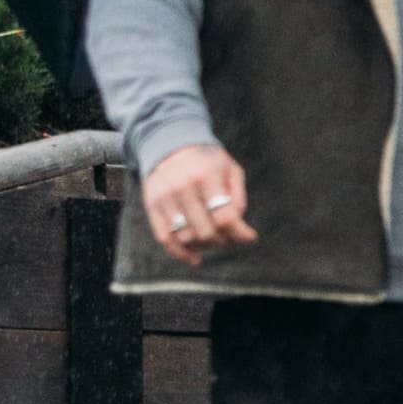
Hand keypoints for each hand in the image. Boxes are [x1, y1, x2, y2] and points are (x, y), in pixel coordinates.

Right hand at [142, 147, 254, 266]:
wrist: (168, 144)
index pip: (224, 215)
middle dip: (224, 241)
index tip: (250, 237)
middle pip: (206, 231)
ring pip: (186, 237)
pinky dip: (181, 254)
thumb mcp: (229, 167)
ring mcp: (165, 198)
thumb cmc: (206, 160)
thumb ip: (238, 195)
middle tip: (230, 239)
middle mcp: (183, 187)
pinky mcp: (152, 206)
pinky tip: (195, 259)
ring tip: (215, 242)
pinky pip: (165, 238)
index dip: (240, 232)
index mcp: (206, 175)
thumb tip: (241, 227)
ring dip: (205, 247)